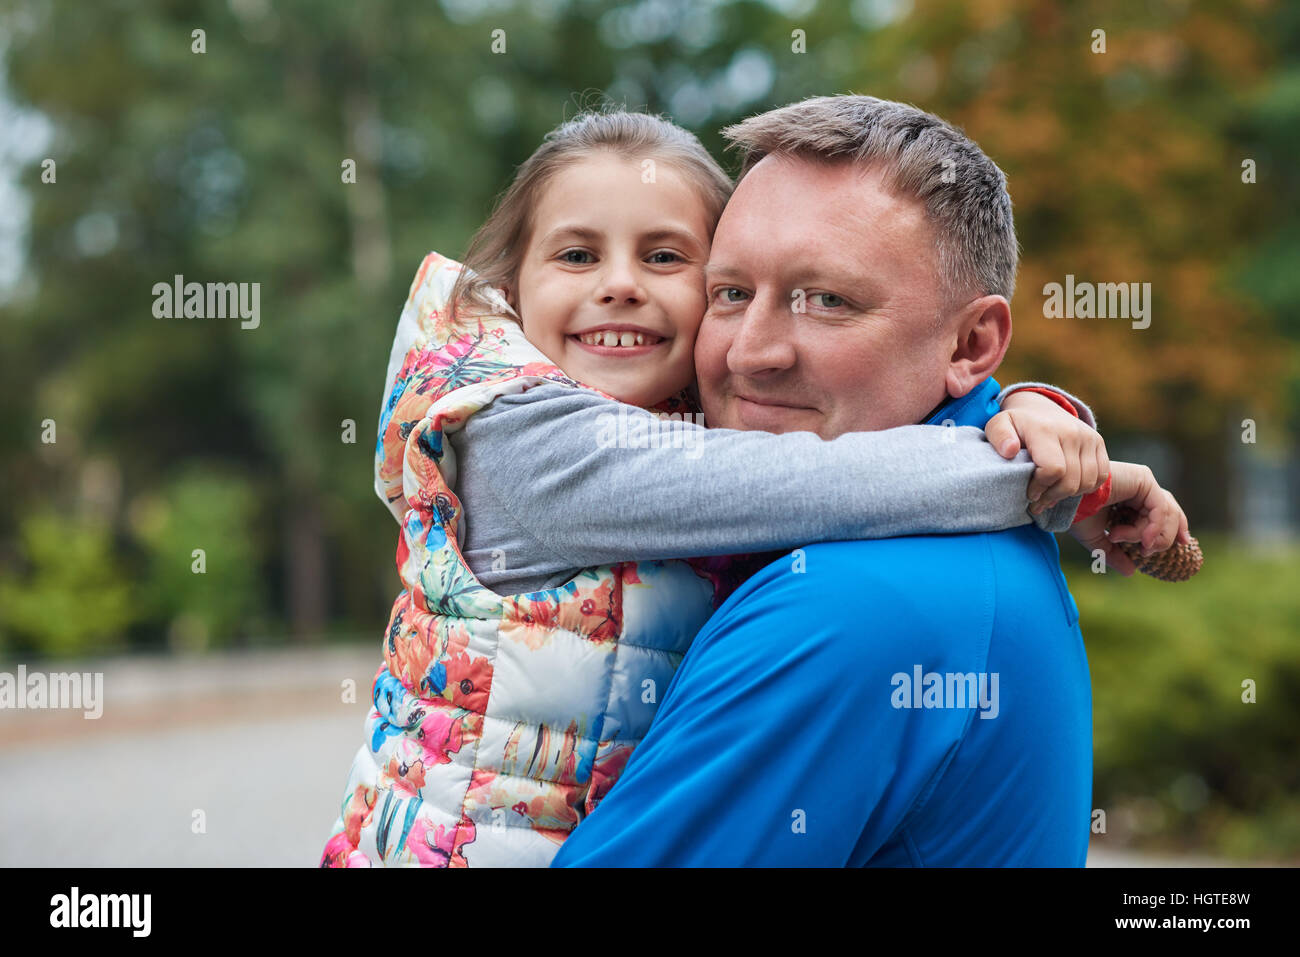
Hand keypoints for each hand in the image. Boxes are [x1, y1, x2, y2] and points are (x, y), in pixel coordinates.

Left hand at [986, 391, 1108, 512]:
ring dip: (1069, 495)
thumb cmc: (1015, 425)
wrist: (1039, 407)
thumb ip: (999, 437)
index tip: (1029, 493)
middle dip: (1053, 496)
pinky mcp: (1098, 441)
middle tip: (1038, 502)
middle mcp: (1071, 432)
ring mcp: (1088, 436)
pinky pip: (1101, 476)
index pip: (1053, 470)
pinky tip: (1067, 487)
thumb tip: (1009, 451)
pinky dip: (1086, 487)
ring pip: (1088, 482)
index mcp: (1045, 430)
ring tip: (1051, 495)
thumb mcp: (997, 426)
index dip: (1041, 488)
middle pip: (1071, 481)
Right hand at [1068, 461, 1191, 575]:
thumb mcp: (1098, 541)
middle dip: (1171, 533)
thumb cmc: (1076, 515)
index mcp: (1129, 498)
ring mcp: (1142, 481)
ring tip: (1138, 547)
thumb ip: (1115, 554)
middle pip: (1170, 511)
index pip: (1161, 511)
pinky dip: (1153, 528)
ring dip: (1154, 536)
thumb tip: (1130, 572)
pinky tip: (1143, 540)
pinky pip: (1159, 508)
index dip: (1174, 528)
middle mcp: (1139, 487)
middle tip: (1153, 551)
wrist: (1065, 502)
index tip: (1183, 545)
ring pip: (1167, 512)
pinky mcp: (1143, 478)